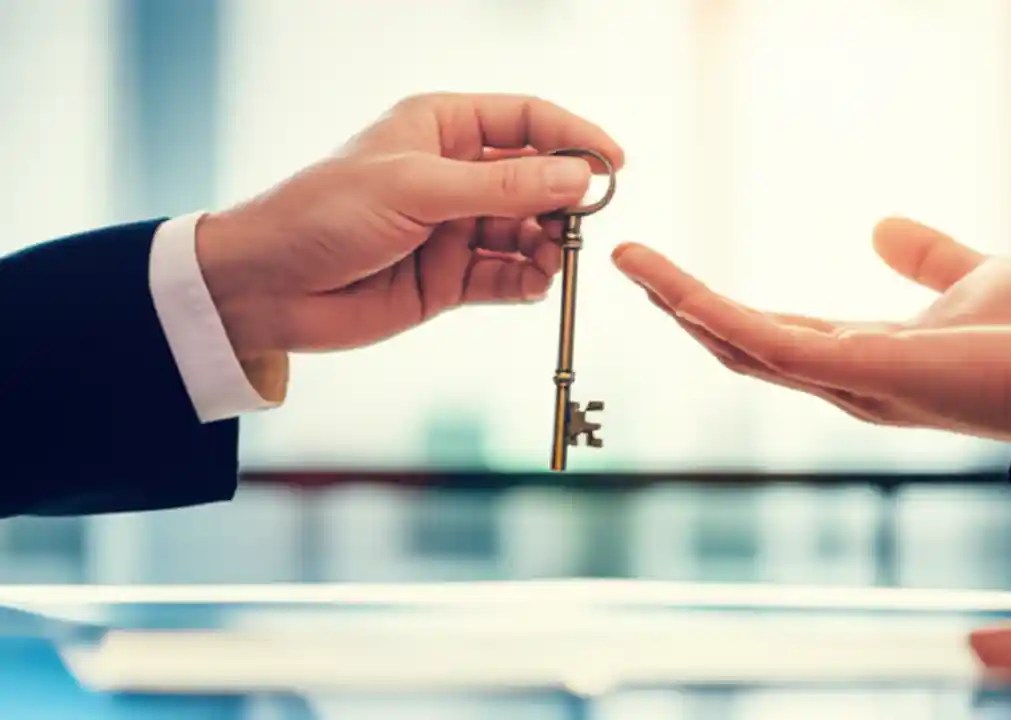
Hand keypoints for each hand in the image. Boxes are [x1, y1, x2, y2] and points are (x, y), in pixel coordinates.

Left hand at [196, 93, 623, 359]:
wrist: (266, 288)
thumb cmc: (323, 214)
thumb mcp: (417, 188)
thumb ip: (502, 186)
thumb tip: (579, 178)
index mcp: (441, 127)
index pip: (527, 120)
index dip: (574, 137)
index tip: (613, 164)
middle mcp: (454, 174)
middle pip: (537, 179)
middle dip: (564, 201)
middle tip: (582, 224)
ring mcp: (455, 227)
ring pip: (528, 231)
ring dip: (549, 246)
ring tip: (552, 260)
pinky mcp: (451, 278)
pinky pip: (508, 276)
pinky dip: (527, 281)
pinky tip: (532, 284)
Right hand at [612, 217, 1010, 481]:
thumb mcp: (969, 278)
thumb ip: (924, 256)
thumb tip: (880, 225)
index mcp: (859, 352)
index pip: (769, 328)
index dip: (715, 303)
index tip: (668, 271)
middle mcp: (843, 376)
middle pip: (740, 342)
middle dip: (680, 304)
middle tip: (628, 261)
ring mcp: (850, 381)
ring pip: (745, 345)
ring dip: (684, 306)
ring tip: (635, 264)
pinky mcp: (869, 374)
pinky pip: (779, 348)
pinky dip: (726, 321)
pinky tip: (685, 294)